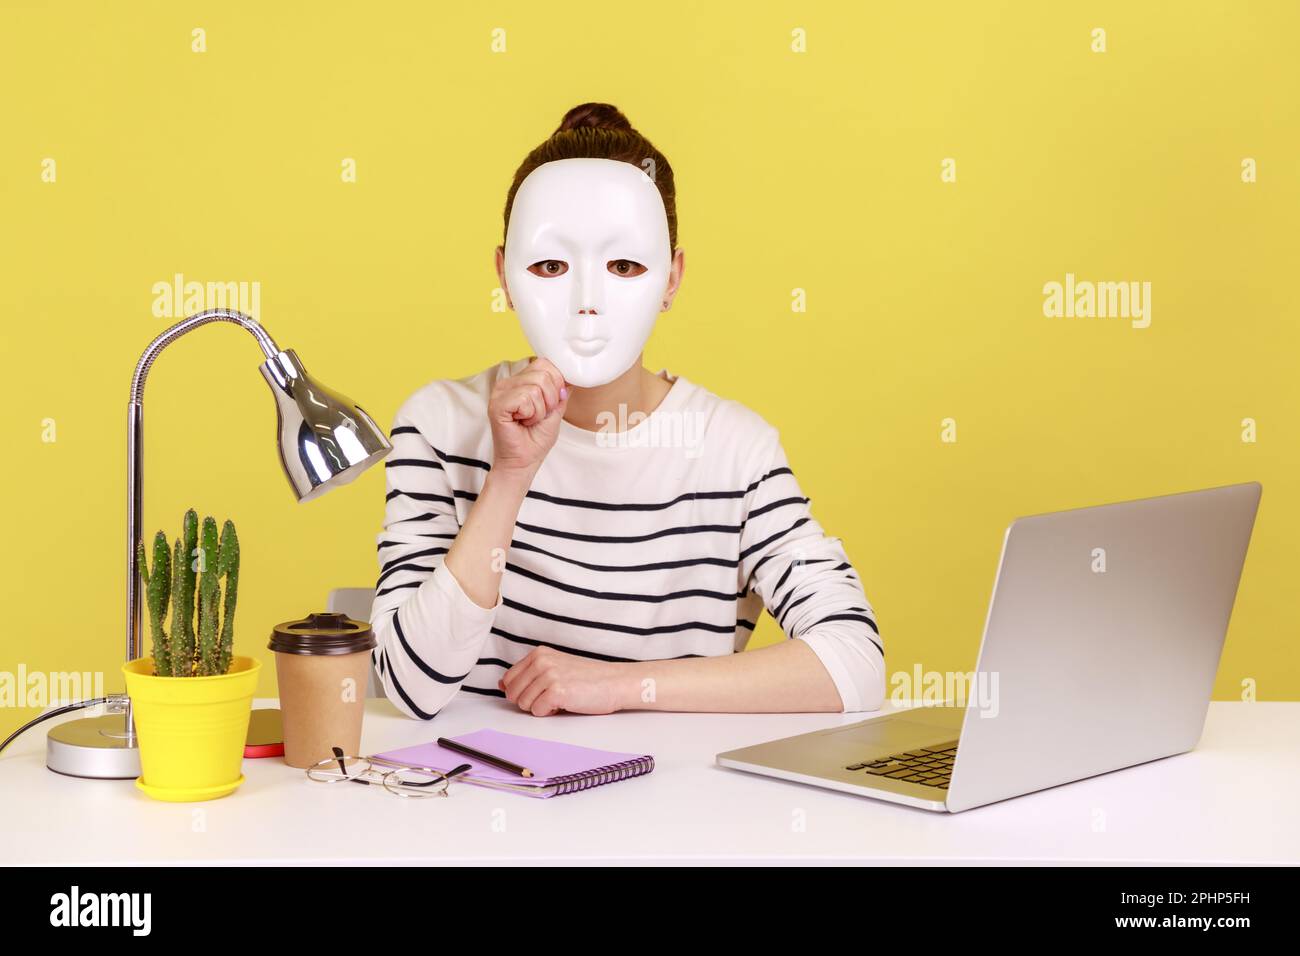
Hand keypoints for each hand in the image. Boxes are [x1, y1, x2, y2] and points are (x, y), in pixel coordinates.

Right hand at [488, 358, 568, 478]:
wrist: (523, 463)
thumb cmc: (535, 440)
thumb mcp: (556, 410)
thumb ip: (561, 390)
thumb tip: (571, 374)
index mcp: (520, 381)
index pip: (544, 363)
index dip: (556, 383)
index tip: (550, 405)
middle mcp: (508, 383)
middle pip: (543, 373)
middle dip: (550, 398)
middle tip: (539, 415)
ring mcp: (500, 392)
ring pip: (536, 386)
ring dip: (540, 409)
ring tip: (529, 420)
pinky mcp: (497, 404)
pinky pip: (525, 398)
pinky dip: (531, 414)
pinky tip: (522, 422)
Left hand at [499, 646, 634, 715]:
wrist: (614, 682)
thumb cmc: (587, 678)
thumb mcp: (554, 668)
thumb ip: (528, 675)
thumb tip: (502, 685)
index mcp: (539, 654)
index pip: (508, 679)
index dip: (521, 692)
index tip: (540, 691)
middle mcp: (541, 661)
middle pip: (513, 693)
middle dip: (529, 701)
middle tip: (551, 696)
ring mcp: (549, 675)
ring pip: (524, 705)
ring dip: (541, 707)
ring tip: (561, 699)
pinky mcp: (557, 691)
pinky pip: (538, 712)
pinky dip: (551, 713)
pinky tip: (566, 703)